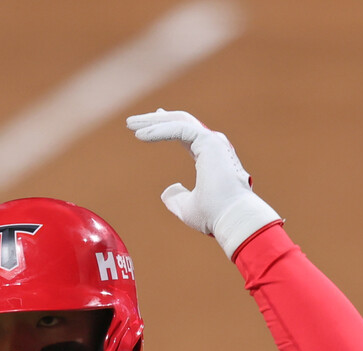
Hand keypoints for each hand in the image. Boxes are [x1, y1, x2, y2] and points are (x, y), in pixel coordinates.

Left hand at [126, 109, 279, 257]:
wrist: (231, 219)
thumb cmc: (213, 217)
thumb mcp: (187, 208)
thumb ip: (176, 198)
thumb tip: (166, 191)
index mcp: (209, 156)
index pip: (185, 135)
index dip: (165, 128)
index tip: (147, 126)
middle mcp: (212, 144)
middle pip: (180, 123)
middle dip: (155, 120)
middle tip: (132, 122)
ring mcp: (212, 141)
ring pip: (179, 122)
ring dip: (153, 121)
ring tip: (130, 124)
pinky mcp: (209, 142)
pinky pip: (179, 130)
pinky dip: (159, 131)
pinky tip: (140, 136)